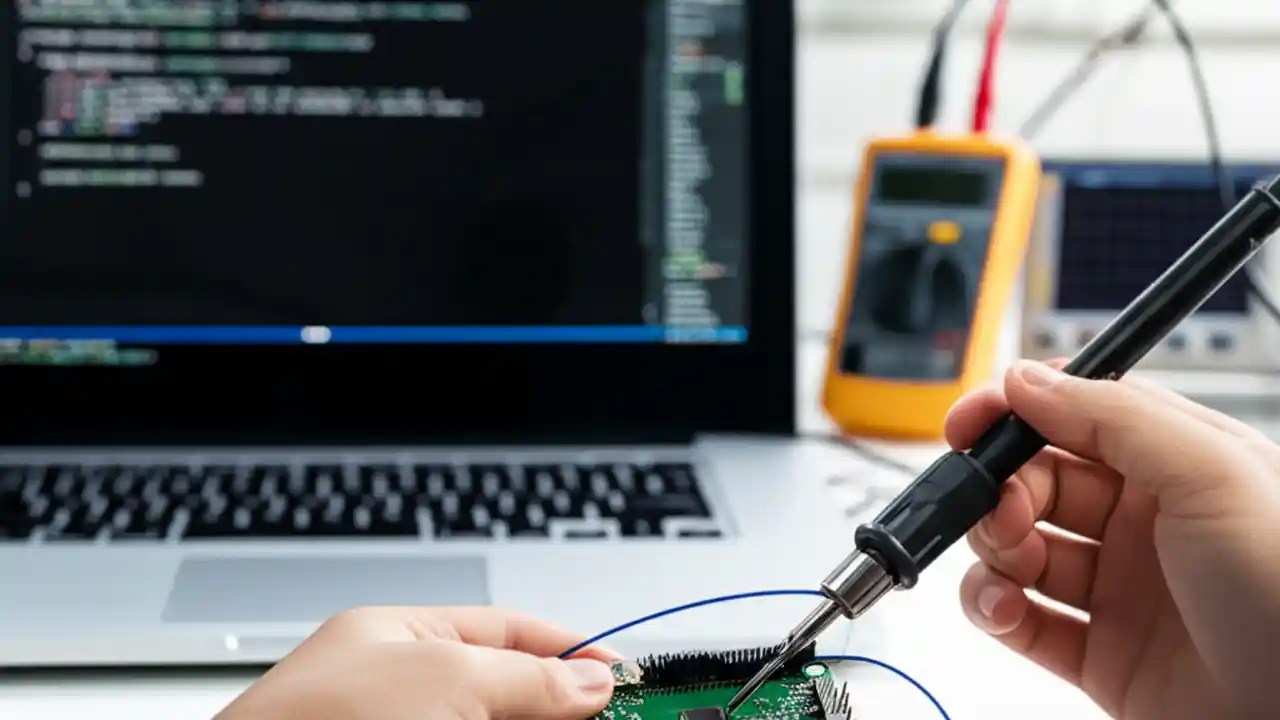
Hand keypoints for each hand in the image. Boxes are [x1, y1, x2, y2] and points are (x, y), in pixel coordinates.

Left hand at [216, 606, 619, 719]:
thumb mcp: (446, 680)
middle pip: (502, 690)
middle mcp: (394, 688)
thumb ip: (526, 679)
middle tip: (619, 719)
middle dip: (560, 705)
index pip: (501, 631)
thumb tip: (591, 681)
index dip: (567, 649)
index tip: (622, 676)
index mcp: (395, 636)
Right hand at [946, 359, 1279, 719]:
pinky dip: (993, 609)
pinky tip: (1005, 608)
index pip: (1078, 414)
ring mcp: (1121, 590)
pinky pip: (1020, 620)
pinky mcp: (1099, 655)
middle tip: (1004, 506)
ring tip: (1012, 563)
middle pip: (1037, 480)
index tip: (972, 420)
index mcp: (1179, 465)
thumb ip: (1117, 415)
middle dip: (1002, 486)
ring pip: (1019, 548)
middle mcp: (1147, 523)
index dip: (1019, 410)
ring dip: (994, 548)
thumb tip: (1029, 379)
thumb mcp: (1217, 475)